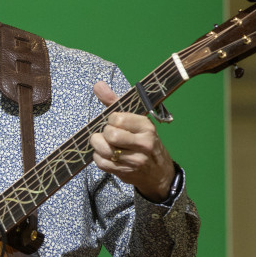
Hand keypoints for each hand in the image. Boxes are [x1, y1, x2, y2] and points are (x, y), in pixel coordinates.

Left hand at [90, 81, 175, 201]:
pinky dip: (99, 158)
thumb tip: (97, 84)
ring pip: (104, 150)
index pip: (117, 118)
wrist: (158, 172)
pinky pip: (101, 163)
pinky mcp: (126, 172)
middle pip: (110, 135)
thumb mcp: (134, 119)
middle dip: (103, 134)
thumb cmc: (142, 140)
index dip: (111, 120)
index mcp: (146, 126)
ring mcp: (136, 160)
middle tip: (108, 135)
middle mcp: (144, 143)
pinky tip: (107, 155)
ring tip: (104, 144)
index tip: (115, 123)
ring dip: (98, 146)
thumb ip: (114, 102)